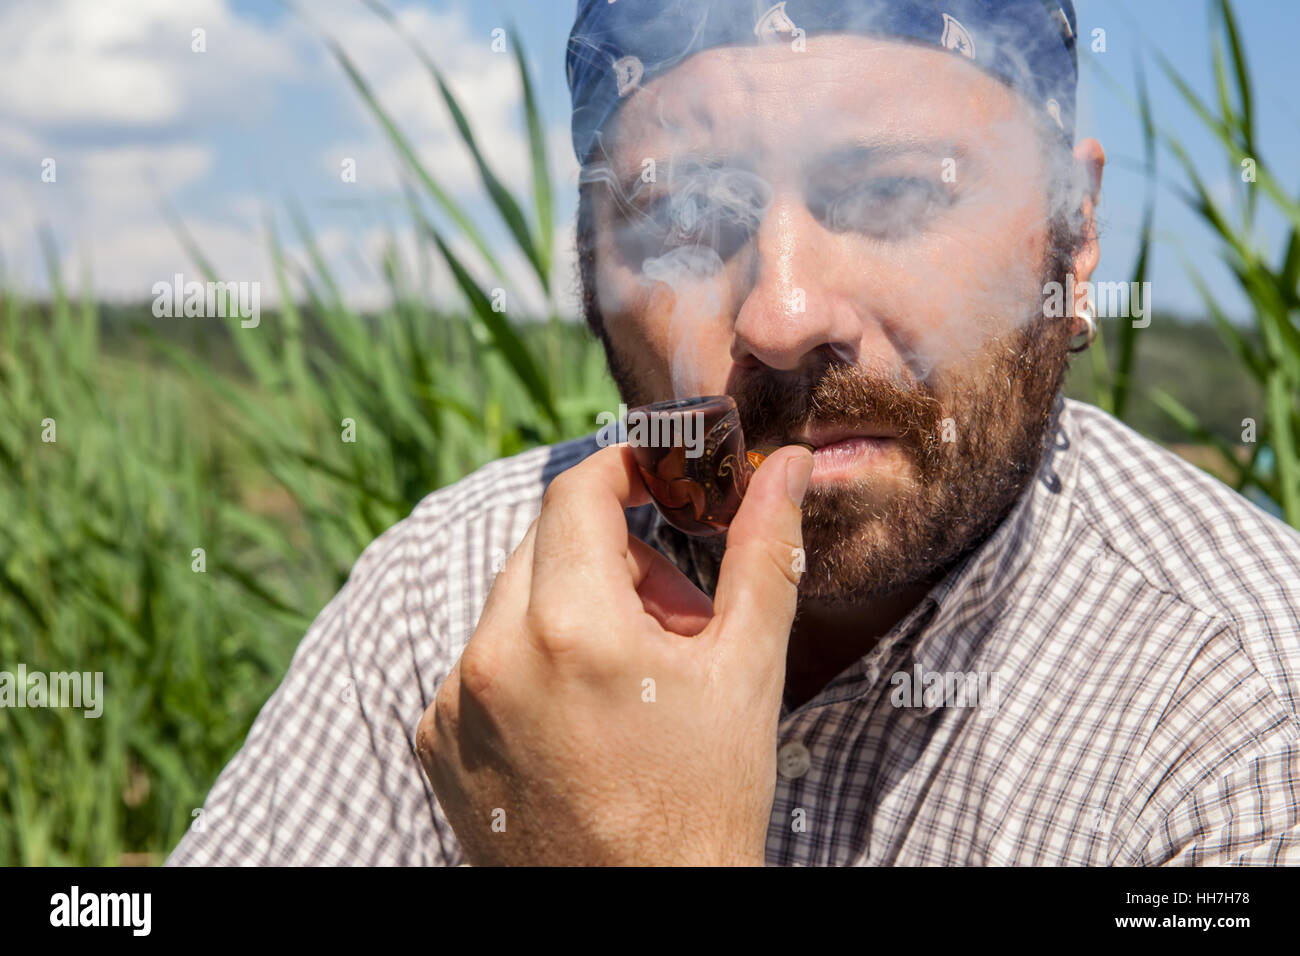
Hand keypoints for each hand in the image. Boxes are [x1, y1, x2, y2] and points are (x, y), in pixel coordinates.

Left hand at [414, 441, 813, 865]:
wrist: (645, 920)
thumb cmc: (705, 806)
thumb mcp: (747, 672)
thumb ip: (764, 553)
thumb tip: (787, 467)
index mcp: (571, 630)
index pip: (577, 493)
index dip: (624, 470)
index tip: (659, 479)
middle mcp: (492, 660)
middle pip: (545, 544)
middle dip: (614, 555)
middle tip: (674, 615)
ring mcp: (454, 706)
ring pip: (514, 602)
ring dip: (573, 611)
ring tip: (634, 680)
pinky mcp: (436, 744)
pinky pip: (482, 662)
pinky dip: (531, 664)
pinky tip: (583, 719)